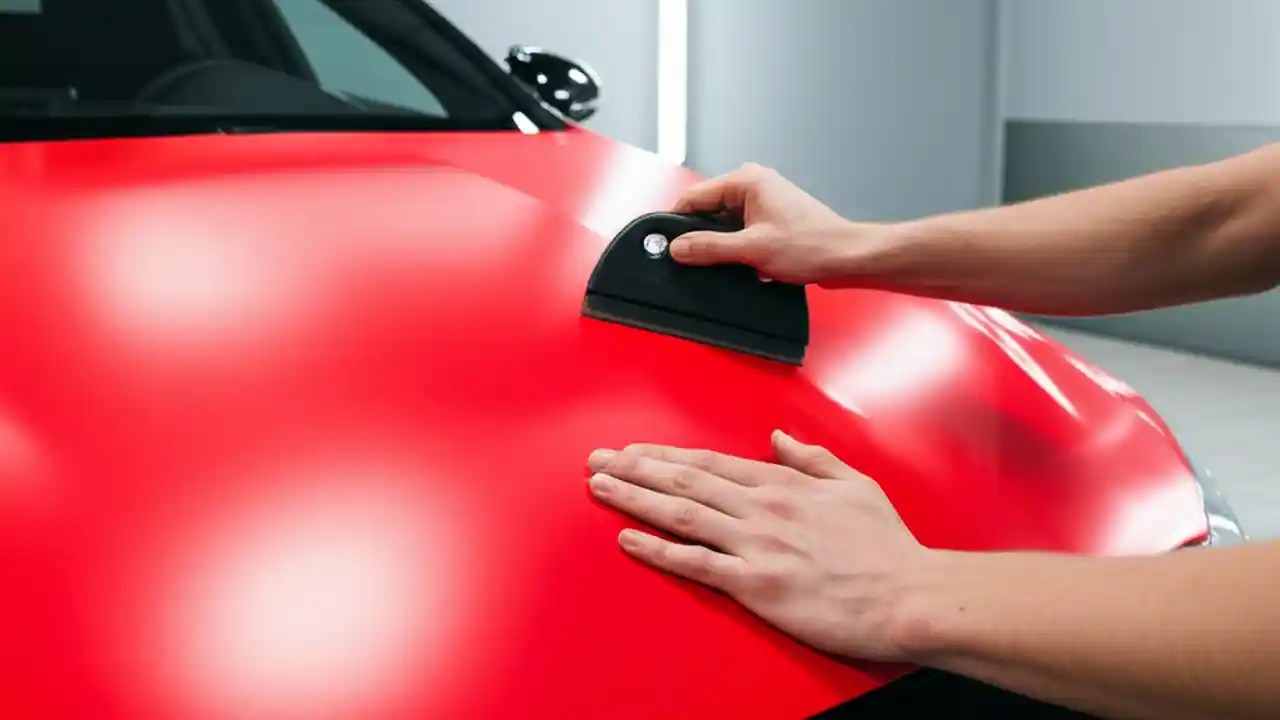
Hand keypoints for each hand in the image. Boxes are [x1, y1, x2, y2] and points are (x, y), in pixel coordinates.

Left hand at [586, 430, 928, 662]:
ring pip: (681, 512)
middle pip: (684, 479)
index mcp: (783, 483)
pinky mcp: (755, 584)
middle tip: (596, 461)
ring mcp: (756, 544)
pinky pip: (695, 563)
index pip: (708, 461)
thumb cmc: (887, 548)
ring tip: (600, 487)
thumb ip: (812, 459)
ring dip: (634, 498)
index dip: (663, 455)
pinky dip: (658, 550)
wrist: (908, 596)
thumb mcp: (855, 485)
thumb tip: (780, 439)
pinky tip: (629, 539)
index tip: (632, 451)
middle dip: (634, 468)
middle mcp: (762, 507)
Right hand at [670, 163, 883, 285]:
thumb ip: (709, 248)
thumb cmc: (811, 245)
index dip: (677, 223)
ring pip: (722, 224)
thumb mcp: (751, 250)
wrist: (846, 257)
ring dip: (720, 245)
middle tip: (694, 262)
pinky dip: (735, 248)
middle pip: (706, 210)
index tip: (665, 246)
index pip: (693, 197)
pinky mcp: (769, 218)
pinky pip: (738, 231)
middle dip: (699, 236)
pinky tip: (741, 264)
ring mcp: (762, 201)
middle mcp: (753, 184)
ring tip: (727, 262)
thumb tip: (677, 248)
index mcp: (746, 180)